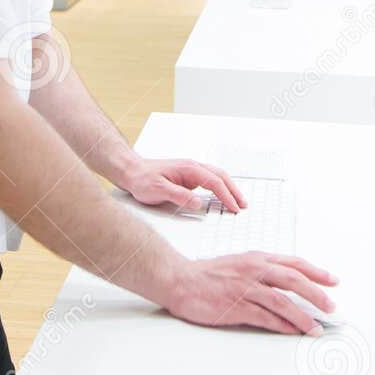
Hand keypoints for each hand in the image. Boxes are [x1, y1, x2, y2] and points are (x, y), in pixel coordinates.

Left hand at [122, 157, 246, 213]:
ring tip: (237, 202)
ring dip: (229, 189)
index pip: (214, 182)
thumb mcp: (158, 190)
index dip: (226, 195)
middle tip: (243, 205)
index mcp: (189, 168)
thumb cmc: (142, 179)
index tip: (234, 207)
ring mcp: (191, 172)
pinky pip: (210, 181)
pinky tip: (222, 196)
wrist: (131, 171)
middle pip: (220, 177)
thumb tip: (198, 203)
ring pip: (217, 177)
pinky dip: (220, 188)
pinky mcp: (188, 178)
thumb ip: (179, 196)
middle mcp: (192, 167)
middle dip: (233, 191)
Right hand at [162, 253, 337, 334]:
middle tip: (331, 306)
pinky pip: (265, 317)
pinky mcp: (236, 306)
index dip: (316, 272)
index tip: (333, 280)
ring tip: (315, 327)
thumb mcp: (240, 263)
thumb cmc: (208, 274)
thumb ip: (263, 270)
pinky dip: (282, 325)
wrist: (180, 280)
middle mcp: (254, 270)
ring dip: (302, 316)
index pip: (294, 263)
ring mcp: (245, 289)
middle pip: (293, 280)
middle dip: (316, 294)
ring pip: (282, 301)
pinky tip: (293, 331)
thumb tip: (288, 283)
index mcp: (257, 258)